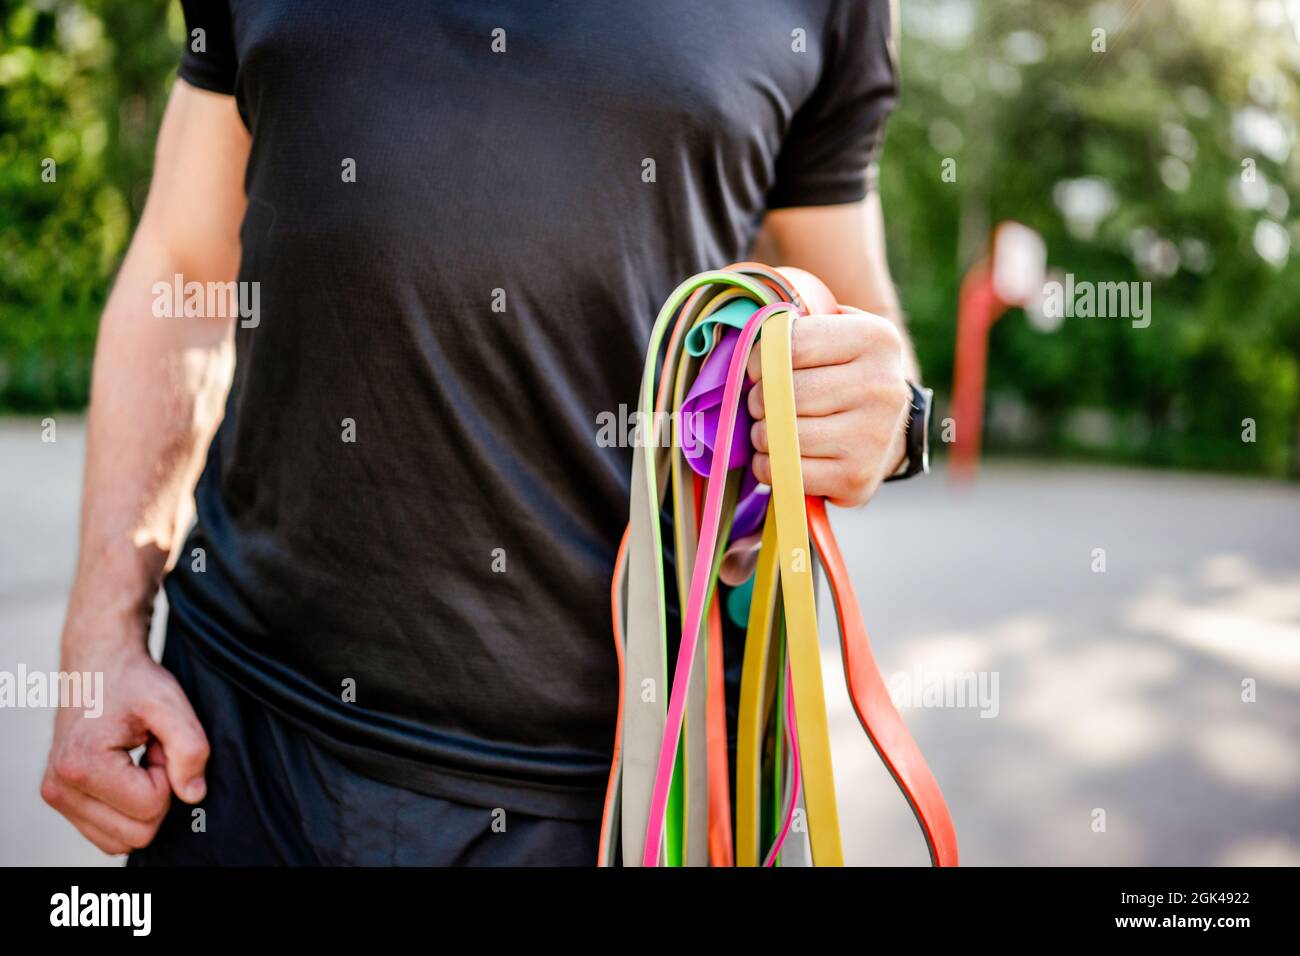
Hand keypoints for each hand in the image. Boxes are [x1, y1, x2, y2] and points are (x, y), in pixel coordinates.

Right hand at [41, 638, 209, 854]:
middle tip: (150, 752)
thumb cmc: (132, 681)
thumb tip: (193, 794)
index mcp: (81, 766)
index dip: (167, 775)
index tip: (157, 743)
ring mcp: (57, 799)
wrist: (98, 665)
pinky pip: (109, 835)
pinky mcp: (62, 802)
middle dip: (156, 793)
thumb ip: (191, 748)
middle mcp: (60, 789)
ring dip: (142, 803)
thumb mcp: (170, 703)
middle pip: (137, 833)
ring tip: (137, 761)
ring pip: (123, 840)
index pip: (151, 806)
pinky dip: (127, 810)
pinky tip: (126, 774)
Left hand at [747, 310, 910, 507]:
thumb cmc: (843, 374)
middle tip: (763, 403)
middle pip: (787, 391)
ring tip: (771, 428)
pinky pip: (785, 471)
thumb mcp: (833, 333)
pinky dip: (767, 465)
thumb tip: (748, 339)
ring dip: (761, 433)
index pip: (793, 345)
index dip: (761, 359)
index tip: (759, 370)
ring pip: (782, 433)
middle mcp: (882, 386)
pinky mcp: (856, 478)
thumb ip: (794, 325)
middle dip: (759, 399)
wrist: (886, 430)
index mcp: (876, 339)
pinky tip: (777, 455)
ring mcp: (873, 436)